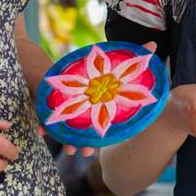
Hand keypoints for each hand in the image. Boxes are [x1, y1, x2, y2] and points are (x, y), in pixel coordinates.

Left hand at [55, 41, 162, 158]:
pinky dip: (45, 126)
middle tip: (79, 151)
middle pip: (83, 135)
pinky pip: (50, 121)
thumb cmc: (101, 69)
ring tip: (63, 145)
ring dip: (64, 140)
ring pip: (67, 133)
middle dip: (80, 144)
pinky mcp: (55, 108)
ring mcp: (70, 114)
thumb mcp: (118, 63)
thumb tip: (154, 44)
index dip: (96, 140)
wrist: (79, 64)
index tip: (91, 149)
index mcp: (101, 110)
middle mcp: (86, 116)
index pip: (100, 129)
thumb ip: (135, 56)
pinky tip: (41, 130)